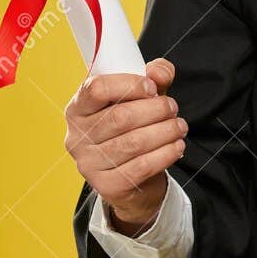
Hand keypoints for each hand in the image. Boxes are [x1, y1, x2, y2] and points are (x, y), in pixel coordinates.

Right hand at [64, 58, 186, 233]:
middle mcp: (76, 137)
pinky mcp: (106, 185)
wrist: (132, 177)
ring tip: (180, 126)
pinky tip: (177, 146)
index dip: (129, 84)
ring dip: (165, 131)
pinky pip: (142, 167)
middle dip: (156, 109)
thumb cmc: (133, 128)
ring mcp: (88, 164)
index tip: (152, 87)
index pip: (97, 89)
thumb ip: (153, 77)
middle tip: (173, 108)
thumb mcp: (142, 98)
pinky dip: (165, 154)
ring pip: (134, 143)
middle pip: (120, 117)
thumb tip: (160, 72)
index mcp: (78, 108)